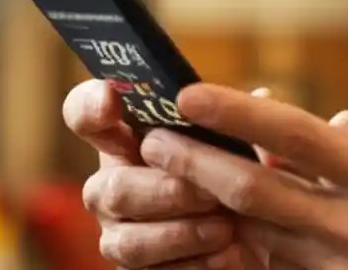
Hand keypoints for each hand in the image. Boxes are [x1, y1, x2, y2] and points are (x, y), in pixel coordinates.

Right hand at [64, 80, 259, 268]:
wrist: (254, 231)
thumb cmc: (236, 170)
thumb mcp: (238, 140)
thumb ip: (237, 120)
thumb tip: (261, 94)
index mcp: (128, 140)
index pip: (86, 115)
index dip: (90, 105)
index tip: (111, 99)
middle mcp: (112, 184)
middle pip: (112, 186)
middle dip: (165, 190)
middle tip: (211, 192)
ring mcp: (118, 231)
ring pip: (127, 239)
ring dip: (180, 233)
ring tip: (225, 227)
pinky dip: (192, 264)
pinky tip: (226, 254)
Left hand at [139, 84, 347, 269]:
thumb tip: (317, 126)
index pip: (293, 136)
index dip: (236, 112)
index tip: (191, 94)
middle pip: (252, 192)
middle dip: (195, 164)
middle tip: (156, 142)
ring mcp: (343, 268)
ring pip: (256, 231)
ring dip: (214, 203)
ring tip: (182, 176)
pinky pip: (280, 261)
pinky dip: (254, 237)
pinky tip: (233, 218)